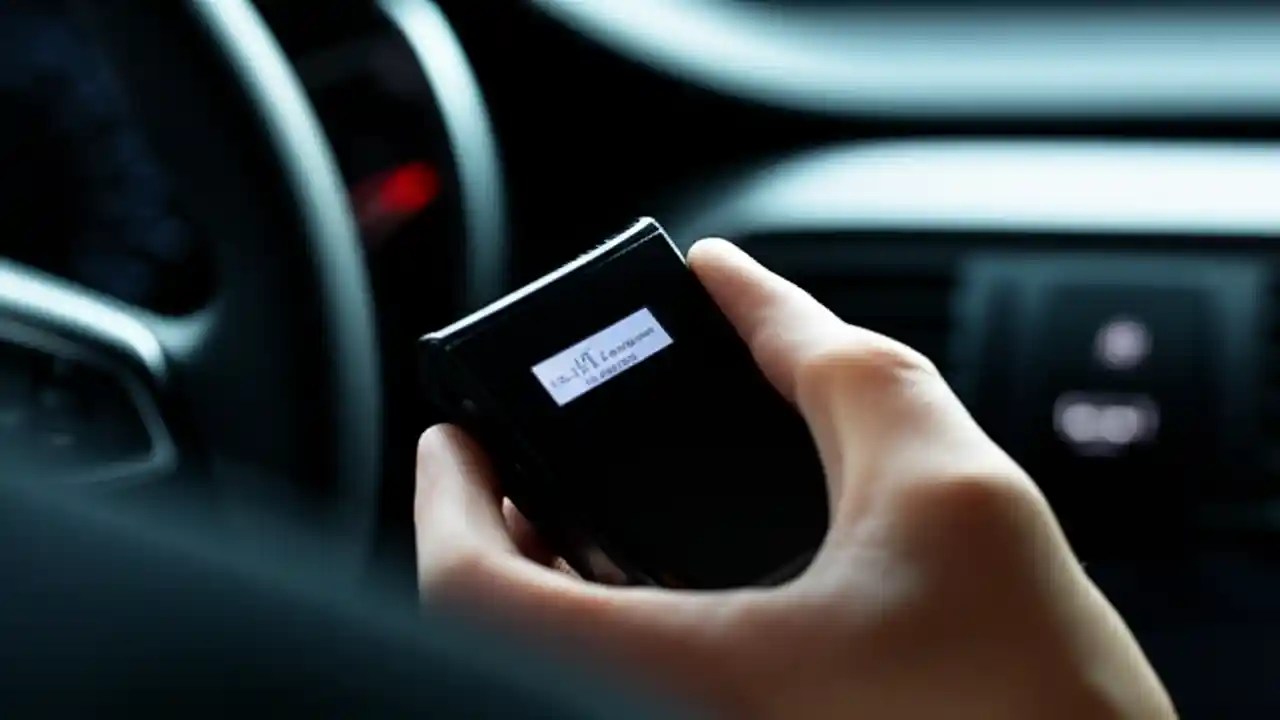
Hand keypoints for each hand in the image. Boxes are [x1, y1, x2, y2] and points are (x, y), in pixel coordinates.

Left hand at [413, 239, 1175, 719]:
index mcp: (684, 680)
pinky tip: (675, 583)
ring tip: (596, 505)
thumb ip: (832, 365)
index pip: (473, 592)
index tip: (457, 430)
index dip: (442, 497)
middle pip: (512, 629)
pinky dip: (623, 628)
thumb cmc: (1040, 704)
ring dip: (566, 579)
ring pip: (567, 665)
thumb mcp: (947, 487)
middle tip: (531, 458)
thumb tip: (739, 285)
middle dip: (513, 528)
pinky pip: (632, 687)